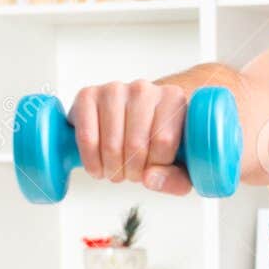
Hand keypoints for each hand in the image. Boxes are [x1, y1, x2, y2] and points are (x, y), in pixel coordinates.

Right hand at [68, 80, 190, 194]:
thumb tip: (150, 179)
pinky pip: (87, 138)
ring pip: (111, 145)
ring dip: (113, 169)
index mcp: (172, 99)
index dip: (157, 166)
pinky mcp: (87, 96)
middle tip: (133, 175)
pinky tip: (98, 167)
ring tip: (117, 171)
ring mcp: (113, 90)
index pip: (164, 141)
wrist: (134, 122)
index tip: (154, 168)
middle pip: (136, 145)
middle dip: (134, 172)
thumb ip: (176, 179)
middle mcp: (143, 89)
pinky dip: (92, 162)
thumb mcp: (181, 167)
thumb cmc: (160, 144)